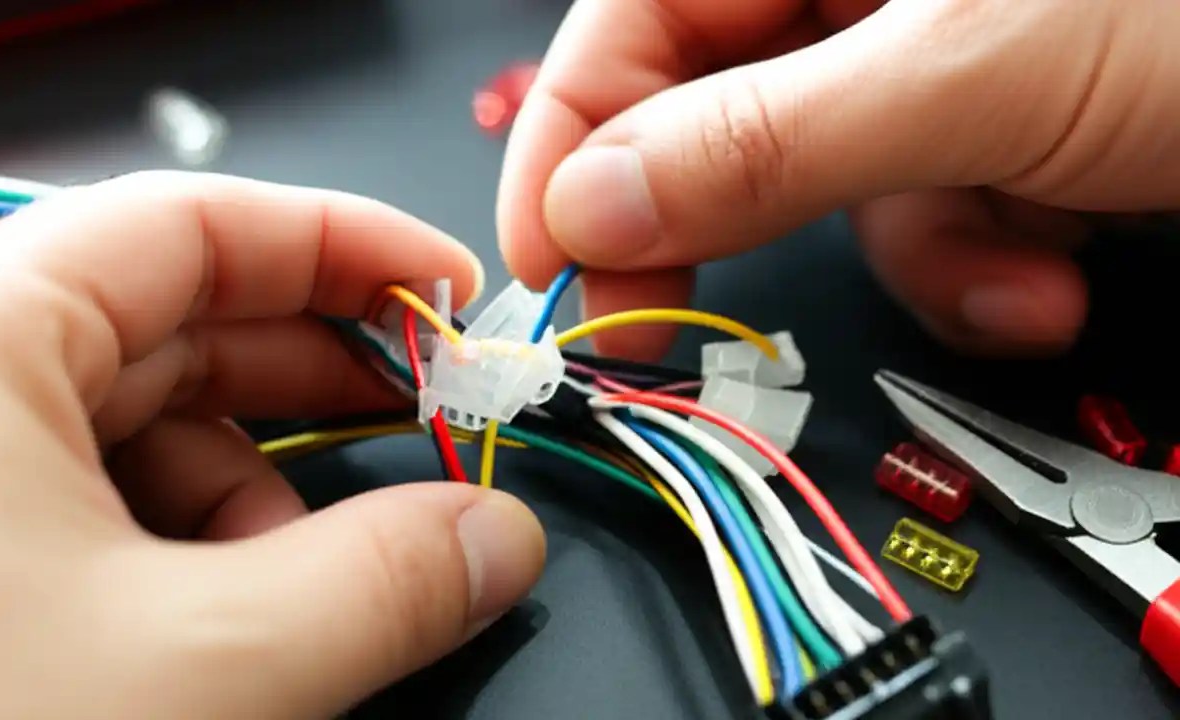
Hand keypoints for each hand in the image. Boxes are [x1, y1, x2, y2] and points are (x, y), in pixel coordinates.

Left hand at [0, 172, 544, 718]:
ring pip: (141, 439)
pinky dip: (187, 564)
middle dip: (317, 382)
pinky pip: (96, 521)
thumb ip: (384, 587)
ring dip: (254, 505)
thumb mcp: (200, 670)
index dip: (341, 245)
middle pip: (177, 326)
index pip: (192, 225)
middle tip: (430, 423)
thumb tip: (495, 538)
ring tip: (309, 595)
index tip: (444, 290)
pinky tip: (225, 636)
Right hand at [498, 0, 1179, 357]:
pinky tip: (1055, 275)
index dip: (573, 148)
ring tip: (1009, 280)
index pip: (628, 27)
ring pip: (839, 191)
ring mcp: (934, 56)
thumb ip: (762, 141)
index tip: (553, 267)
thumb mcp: (971, 72)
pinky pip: (935, 216)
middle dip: (730, 230)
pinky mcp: (999, 127)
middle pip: (717, 116)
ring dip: (921, 260)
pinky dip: (989, 269)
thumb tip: (591, 201)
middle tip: (670, 327)